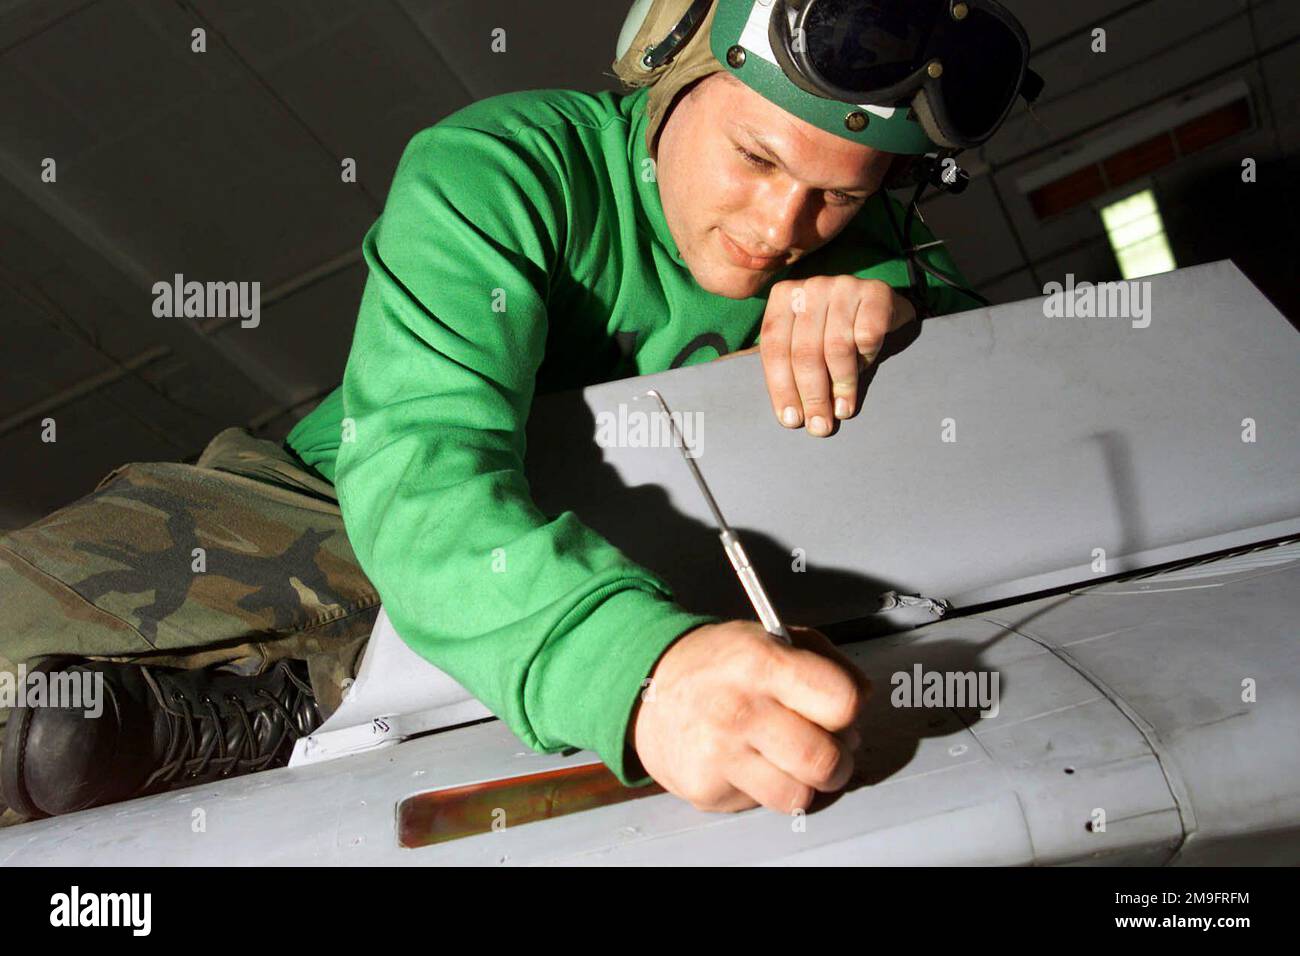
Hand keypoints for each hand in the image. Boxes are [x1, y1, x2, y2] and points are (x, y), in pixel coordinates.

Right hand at [630, 620, 870, 813]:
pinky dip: (765, 788)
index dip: (849, 709)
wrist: (646, 689)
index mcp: (761, 662)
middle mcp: (739, 709)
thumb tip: (863, 697)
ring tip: (790, 758)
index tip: (838, 709)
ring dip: (805, 782)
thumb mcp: (772, 637)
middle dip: (838, 759)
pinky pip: (762, 804)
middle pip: (826, 761)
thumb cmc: (717, 664)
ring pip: (800, 796)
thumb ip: (828, 662)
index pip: (842, 702)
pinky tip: (750, 762)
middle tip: (827, 748)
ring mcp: (720, 754)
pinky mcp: (706, 789)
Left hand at [757, 275, 915, 435]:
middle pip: (804, 352)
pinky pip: (867, 336)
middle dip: (812, 396)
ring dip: (841, 386)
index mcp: (783, 296)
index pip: (774, 347)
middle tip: (820, 426)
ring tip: (843, 410)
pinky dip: (866, 358)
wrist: (880, 305)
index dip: (781, 388)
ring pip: (836, 348)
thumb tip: (792, 417)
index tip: (791, 419)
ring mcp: (843, 285)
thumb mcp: (805, 342)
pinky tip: (866, 365)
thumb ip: (791, 368)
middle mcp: (810, 286)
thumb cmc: (835, 330)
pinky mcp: (875, 291)